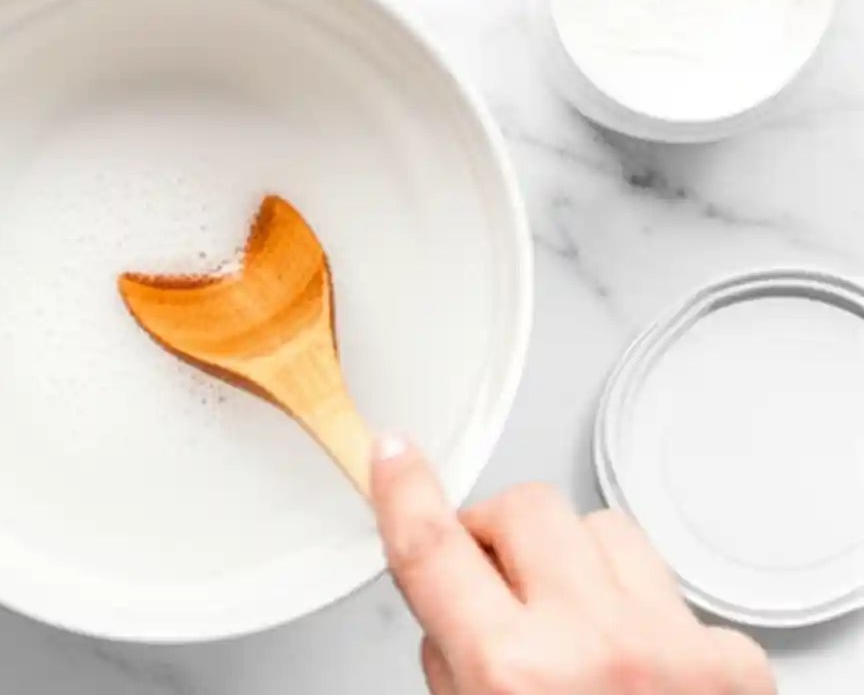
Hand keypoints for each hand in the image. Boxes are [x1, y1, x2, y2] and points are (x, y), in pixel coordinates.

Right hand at [371, 437, 775, 694]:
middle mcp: (596, 650)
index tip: (396, 457)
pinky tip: (633, 667)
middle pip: (526, 509)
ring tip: (572, 628)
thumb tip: (453, 598)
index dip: (403, 490)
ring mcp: (674, 649)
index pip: (434, 548)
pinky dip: (638, 614)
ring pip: (604, 530)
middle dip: (498, 533)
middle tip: (494, 580)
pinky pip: (667, 587)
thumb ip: (455, 662)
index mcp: (514, 679)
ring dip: (573, 564)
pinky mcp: (733, 663)